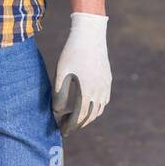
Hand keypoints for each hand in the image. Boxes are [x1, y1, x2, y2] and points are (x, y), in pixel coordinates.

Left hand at [52, 12, 111, 134]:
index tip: (62, 131)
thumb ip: (59, 93)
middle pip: (91, 115)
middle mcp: (99, 90)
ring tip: (76, 118)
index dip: (71, 126)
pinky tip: (89, 105)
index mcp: (87, 90)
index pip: (80, 116)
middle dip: (79, 124)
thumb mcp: (62, 71)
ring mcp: (106, 84)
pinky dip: (97, 107)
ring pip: (99, 109)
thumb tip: (56, 112)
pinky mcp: (108, 78)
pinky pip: (105, 99)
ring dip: (89, 117)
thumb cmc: (72, 51)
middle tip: (66, 127)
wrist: (90, 34)